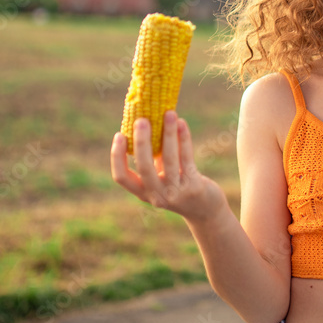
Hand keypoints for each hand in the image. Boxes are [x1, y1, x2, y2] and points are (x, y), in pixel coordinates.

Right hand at [111, 110, 225, 223]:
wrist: (205, 209)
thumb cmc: (179, 184)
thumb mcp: (161, 175)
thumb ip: (153, 156)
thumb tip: (147, 121)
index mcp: (143, 192)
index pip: (121, 176)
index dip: (117, 156)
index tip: (119, 134)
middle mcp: (156, 195)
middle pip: (144, 167)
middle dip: (142, 142)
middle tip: (142, 120)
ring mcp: (176, 192)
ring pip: (169, 159)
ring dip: (168, 134)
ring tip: (169, 113)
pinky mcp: (194, 186)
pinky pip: (186, 157)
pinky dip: (184, 138)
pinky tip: (182, 123)